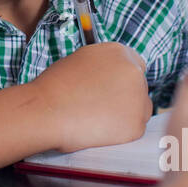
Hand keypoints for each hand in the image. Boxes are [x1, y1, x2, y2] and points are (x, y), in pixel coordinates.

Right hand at [34, 42, 151, 152]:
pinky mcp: (136, 125)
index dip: (123, 81)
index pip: (135, 66)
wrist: (46, 110)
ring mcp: (138, 99)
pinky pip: (134, 130)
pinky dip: (120, 134)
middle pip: (140, 88)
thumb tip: (111, 78)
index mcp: (120, 52)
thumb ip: (103, 66)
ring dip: (125, 116)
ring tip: (97, 119)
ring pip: (141, 110)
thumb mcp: (82, 61)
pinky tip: (99, 130)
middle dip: (126, 98)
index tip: (113, 91)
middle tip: (103, 109)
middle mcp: (134, 72)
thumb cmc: (55, 86)